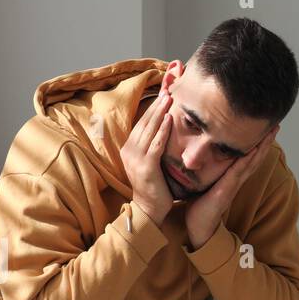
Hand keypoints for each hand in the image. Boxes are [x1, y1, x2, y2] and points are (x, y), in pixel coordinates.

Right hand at [121, 91, 174, 227]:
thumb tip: (163, 130)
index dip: (152, 108)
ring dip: (159, 113)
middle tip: (168, 90)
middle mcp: (129, 151)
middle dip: (156, 105)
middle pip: (144, 122)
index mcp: (129, 148)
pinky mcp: (145, 167)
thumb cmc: (154, 186)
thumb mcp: (150, 163)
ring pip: (149, 130)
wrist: (149, 209)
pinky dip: (162, 131)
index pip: (141, 123)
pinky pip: (155, 144)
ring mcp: (135, 158)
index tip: (163, 94)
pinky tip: (169, 119)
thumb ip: (152, 147)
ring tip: (169, 98)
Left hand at [185, 124, 279, 248]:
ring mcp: (234, 184)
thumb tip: (198, 156)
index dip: (257, 142)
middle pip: (255, 156)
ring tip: (272, 131)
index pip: (247, 156)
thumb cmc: (197, 207)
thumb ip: (205, 171)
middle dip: (266, 141)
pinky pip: (240, 170)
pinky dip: (248, 159)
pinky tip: (255, 148)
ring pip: (252, 161)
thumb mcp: (202, 183)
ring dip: (263, 146)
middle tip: (276, 124)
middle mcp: (236, 179)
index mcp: (231, 177)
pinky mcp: (227, 189)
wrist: (197, 228)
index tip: (264, 128)